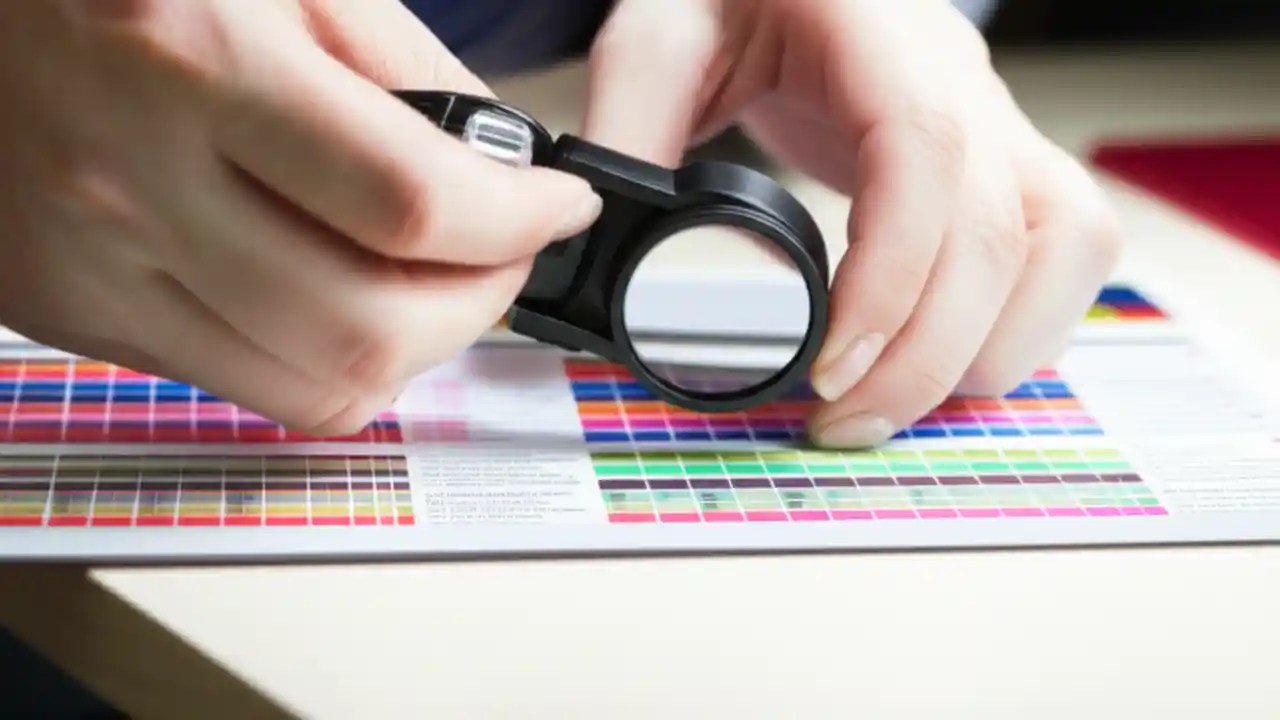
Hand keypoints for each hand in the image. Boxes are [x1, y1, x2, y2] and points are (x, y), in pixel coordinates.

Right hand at [0, 0, 600, 434]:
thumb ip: (405, 68)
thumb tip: (502, 167)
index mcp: (195, 61)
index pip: (410, 204)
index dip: (519, 221)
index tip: (555, 206)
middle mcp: (131, 184)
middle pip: (370, 329)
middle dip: (481, 304)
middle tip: (503, 255)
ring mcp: (93, 266)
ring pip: (313, 387)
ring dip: (412, 350)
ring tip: (429, 285)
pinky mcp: (73, 310)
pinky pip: (241, 381)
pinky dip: (322, 358)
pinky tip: (332, 293)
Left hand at [583, 0, 1120, 446]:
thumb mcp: (657, 40)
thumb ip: (630, 134)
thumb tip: (602, 243)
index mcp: (876, 32)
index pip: (926, 153)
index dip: (892, 279)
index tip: (828, 372)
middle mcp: (960, 74)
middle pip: (1001, 231)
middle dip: (927, 358)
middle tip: (841, 426)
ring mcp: (1000, 117)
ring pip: (1067, 245)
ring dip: (992, 349)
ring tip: (896, 403)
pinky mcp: (1006, 161)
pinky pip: (1067, 252)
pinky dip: (1022, 327)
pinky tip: (946, 365)